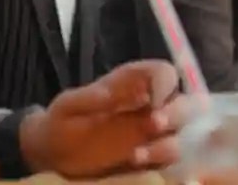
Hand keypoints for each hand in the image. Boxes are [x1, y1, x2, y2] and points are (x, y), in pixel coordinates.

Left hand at [20, 60, 187, 178]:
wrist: (53, 158)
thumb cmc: (60, 125)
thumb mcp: (68, 108)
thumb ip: (90, 98)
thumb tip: (110, 91)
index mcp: (131, 85)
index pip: (164, 72)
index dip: (165, 82)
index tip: (154, 98)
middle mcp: (149, 107)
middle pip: (184, 103)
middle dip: (176, 114)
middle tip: (155, 124)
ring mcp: (153, 135)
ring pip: (181, 135)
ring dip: (166, 144)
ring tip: (136, 154)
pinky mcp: (152, 160)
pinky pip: (171, 162)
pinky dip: (160, 164)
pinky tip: (136, 164)